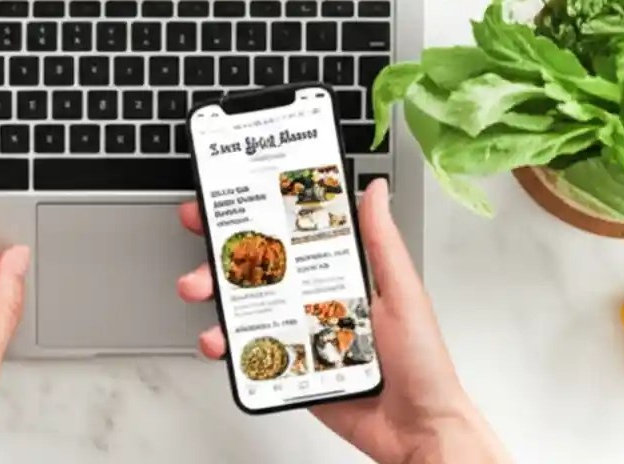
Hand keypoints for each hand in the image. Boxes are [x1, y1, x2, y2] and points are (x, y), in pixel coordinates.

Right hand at [176, 180, 509, 463]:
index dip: (258, 216)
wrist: (418, 430)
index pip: (292, 236)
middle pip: (259, 271)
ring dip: (216, 299)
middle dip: (222, 256)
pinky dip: (227, 347)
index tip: (228, 199)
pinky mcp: (289, 370)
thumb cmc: (422, 363)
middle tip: (203, 244)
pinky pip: (250, 354)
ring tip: (201, 294)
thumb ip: (382, 243)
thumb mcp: (403, 293)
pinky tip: (220, 342)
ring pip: (246, 310)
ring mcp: (299, 335)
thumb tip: (373, 192)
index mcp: (340, 275)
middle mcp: (314, 302)